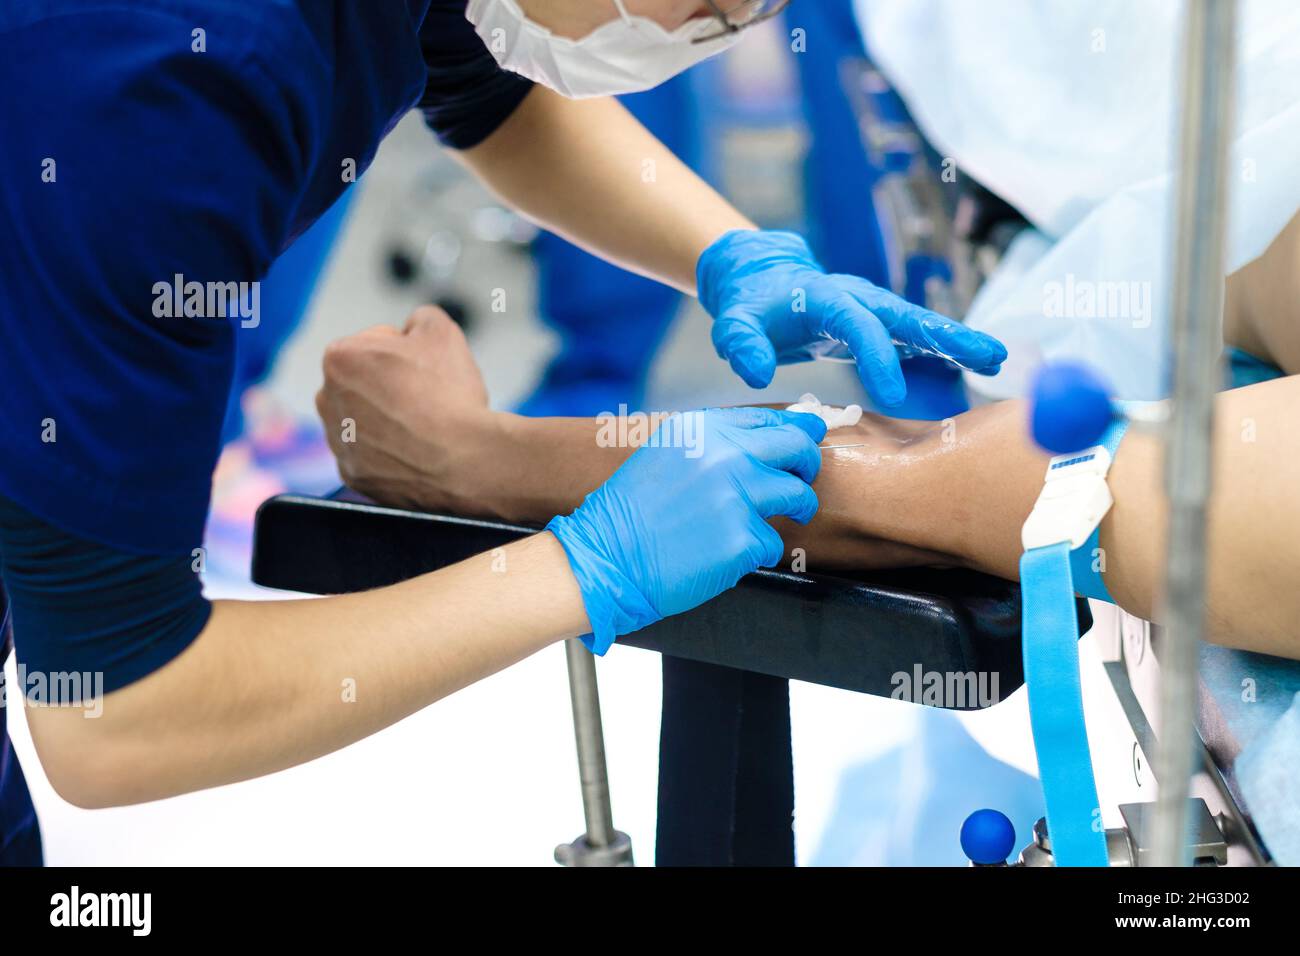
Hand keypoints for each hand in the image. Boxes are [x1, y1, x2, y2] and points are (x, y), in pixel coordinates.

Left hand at [315, 307, 495, 511]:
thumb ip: (420, 318)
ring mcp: (338, 442)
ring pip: (366, 420)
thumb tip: (415, 326)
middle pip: (364, 382)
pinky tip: (416, 450)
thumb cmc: (449, 397)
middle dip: (390, 385)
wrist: (464, 462)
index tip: (426, 370)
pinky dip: (391, 452)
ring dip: (389, 419)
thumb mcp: (442, 331)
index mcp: (340, 358)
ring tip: (425, 426)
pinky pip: (371, 455)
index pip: (374, 343)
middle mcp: (327, 401)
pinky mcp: (353, 475)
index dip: (407, 352)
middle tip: (428, 397)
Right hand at [547, 407, 827, 653]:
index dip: (796, 429)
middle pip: (797, 447)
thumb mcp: (665, 457)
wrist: (604, 559)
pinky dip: (758, 551)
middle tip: (805, 477)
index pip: (769, 419)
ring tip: (787, 519)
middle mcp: (724, 454)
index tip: (809, 434)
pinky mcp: (742, 539)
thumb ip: (711, 445)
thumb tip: (765, 442)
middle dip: (808, 462)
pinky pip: (774, 543)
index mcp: (702, 429)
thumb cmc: (629, 516)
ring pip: (798, 495)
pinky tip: (730, 554)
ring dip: (797, 509)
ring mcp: (736, 496)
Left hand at [697, 230, 1006, 407]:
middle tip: (990, 357)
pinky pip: (918, 338)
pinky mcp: (881, 324)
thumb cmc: (749, 306)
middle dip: (949, 336)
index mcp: (827, 298)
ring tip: (999, 361)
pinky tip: (980, 368)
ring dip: (960, 342)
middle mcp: (859, 299)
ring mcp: (874, 310)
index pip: (859, 325)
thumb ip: (741, 345)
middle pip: (908, 316)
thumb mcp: (733, 322)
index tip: (894, 396)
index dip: (877, 357)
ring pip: (922, 325)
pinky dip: (948, 351)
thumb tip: (755, 372)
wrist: (762, 281)